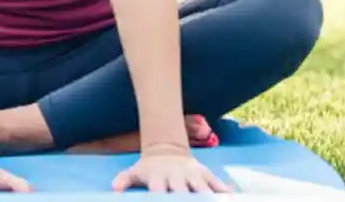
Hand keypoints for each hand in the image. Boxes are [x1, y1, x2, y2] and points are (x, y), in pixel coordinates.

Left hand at [111, 144, 233, 193]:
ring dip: (207, 198)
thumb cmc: (149, 168)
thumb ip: (125, 179)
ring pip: (202, 189)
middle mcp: (176, 177)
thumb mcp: (135, 171)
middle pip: (183, 192)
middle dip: (188, 201)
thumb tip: (113, 188)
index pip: (159, 192)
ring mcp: (192, 174)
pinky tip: (230, 198)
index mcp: (159, 178)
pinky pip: (216, 182)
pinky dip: (224, 191)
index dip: (162, 200)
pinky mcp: (204, 172)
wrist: (166, 148)